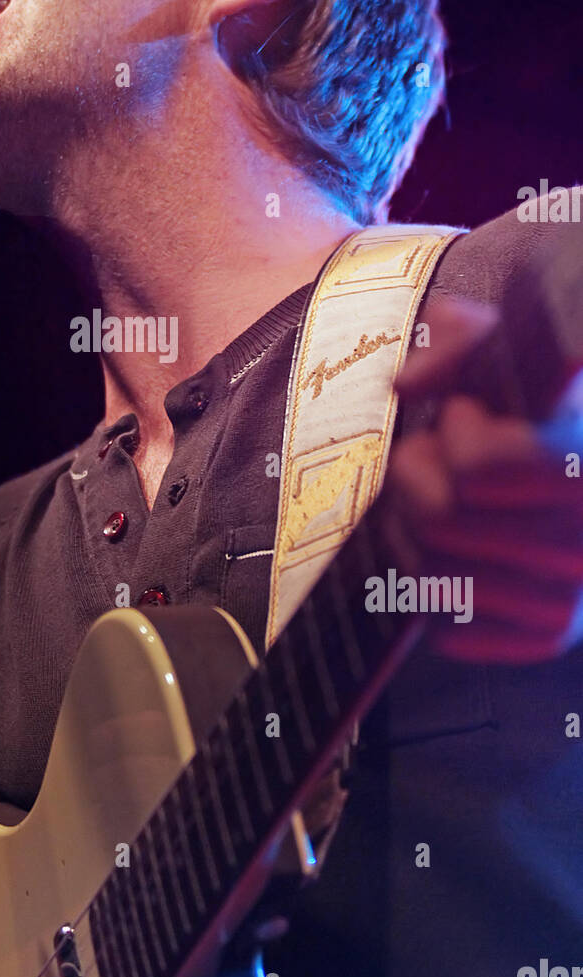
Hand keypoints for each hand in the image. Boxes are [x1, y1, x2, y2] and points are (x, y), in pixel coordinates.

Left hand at [387, 297, 582, 661]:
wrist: (565, 477)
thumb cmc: (529, 403)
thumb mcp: (506, 348)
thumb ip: (460, 339)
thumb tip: (408, 384)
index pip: (479, 466)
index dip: (457, 433)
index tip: (465, 414)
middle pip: (440, 518)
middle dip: (418, 475)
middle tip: (432, 454)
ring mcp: (574, 597)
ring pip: (433, 572)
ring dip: (412, 527)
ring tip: (436, 495)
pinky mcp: (546, 637)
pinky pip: (445, 624)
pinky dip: (428, 584)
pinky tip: (448, 547)